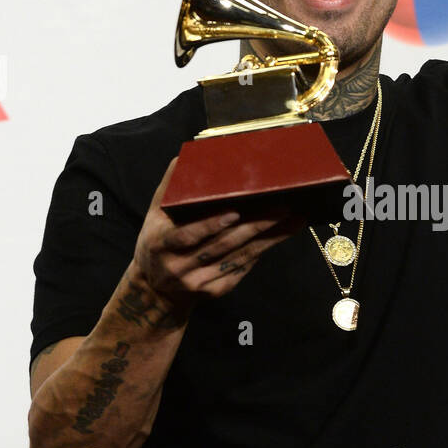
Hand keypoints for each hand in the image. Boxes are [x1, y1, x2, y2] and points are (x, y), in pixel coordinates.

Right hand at [131, 157, 304, 309]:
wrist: (157, 289)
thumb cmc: (159, 243)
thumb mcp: (155, 216)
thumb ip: (169, 189)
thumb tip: (183, 157)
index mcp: (161, 245)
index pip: (187, 236)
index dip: (210, 225)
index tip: (235, 212)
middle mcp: (179, 267)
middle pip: (223, 246)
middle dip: (255, 227)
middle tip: (282, 208)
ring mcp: (198, 282)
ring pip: (239, 258)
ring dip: (268, 239)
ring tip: (292, 220)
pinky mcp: (215, 290)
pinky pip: (242, 267)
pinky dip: (262, 250)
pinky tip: (280, 235)